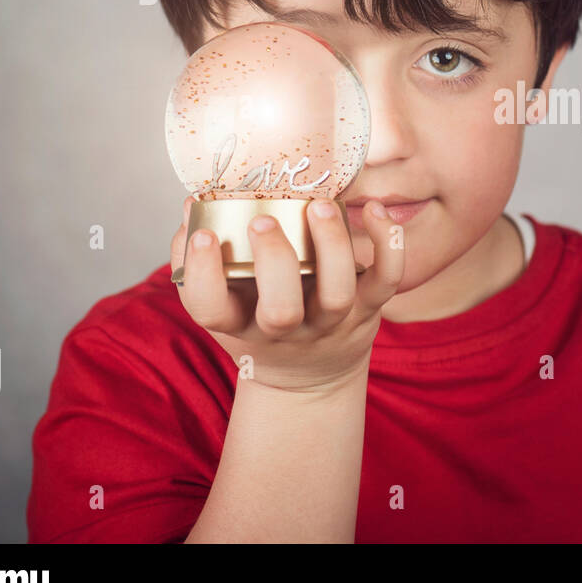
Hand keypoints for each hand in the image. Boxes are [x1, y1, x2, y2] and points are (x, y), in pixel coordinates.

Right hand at [169, 196, 404, 392]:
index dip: (204, 274)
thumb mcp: (225, 305)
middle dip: (274, 262)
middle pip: (281, 311)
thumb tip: (194, 206)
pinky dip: (387, 244)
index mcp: (239, 324)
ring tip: (319, 206)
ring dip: (331, 245)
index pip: (211, 310)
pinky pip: (386, 280)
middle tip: (263, 220)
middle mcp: (286, 330)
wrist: (310, 376)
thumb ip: (203, 261)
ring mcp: (331, 322)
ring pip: (337, 295)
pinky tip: (373, 209)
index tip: (204, 234)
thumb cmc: (258, 322)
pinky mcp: (369, 310)